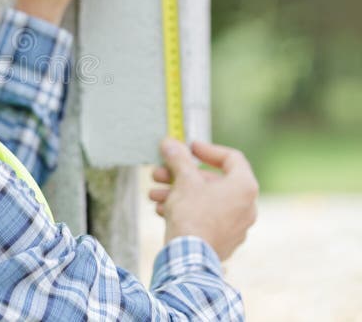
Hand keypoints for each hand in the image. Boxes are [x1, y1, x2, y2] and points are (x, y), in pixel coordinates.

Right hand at [148, 138, 258, 260]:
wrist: (190, 259)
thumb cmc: (193, 215)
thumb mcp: (183, 180)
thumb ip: (178, 158)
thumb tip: (169, 142)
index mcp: (244, 187)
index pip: (232, 158)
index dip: (208, 150)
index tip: (189, 148)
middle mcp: (246, 206)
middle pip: (212, 181)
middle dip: (182, 175)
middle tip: (161, 172)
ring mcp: (236, 226)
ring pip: (205, 201)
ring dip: (178, 193)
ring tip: (154, 193)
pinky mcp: (223, 241)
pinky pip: (204, 218)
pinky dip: (185, 211)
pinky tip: (162, 210)